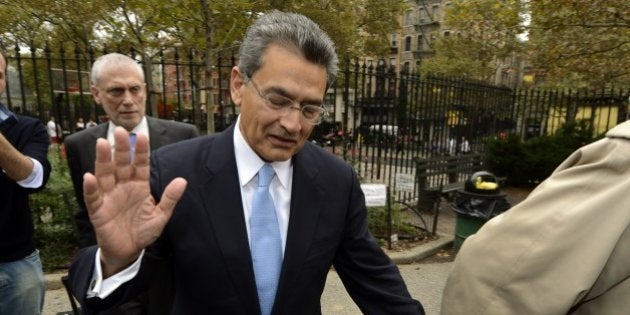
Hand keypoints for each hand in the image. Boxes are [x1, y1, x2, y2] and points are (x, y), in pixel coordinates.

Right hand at [83, 127, 186, 276]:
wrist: (129, 251)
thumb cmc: (143, 231)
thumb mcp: (160, 215)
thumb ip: (170, 198)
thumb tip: (183, 180)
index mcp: (139, 185)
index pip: (140, 164)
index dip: (141, 151)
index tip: (144, 136)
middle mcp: (123, 186)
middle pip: (121, 164)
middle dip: (121, 148)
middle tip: (120, 131)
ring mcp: (109, 197)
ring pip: (105, 175)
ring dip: (103, 160)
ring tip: (102, 144)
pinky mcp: (98, 210)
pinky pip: (93, 197)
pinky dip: (91, 188)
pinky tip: (89, 177)